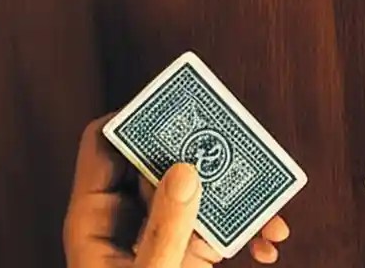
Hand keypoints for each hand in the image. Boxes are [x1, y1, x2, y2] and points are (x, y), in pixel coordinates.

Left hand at [64, 115, 291, 266]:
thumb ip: (164, 229)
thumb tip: (184, 169)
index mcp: (94, 219)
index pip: (106, 143)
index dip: (138, 119)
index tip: (181, 112)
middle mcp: (127, 217)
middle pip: (162, 157)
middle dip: (206, 156)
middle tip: (239, 153)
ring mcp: (160, 233)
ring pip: (199, 188)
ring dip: (238, 195)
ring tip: (270, 212)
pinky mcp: (189, 253)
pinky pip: (219, 224)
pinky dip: (247, 230)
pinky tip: (266, 246)